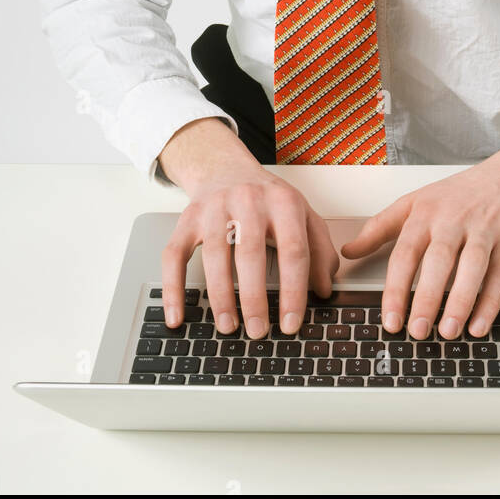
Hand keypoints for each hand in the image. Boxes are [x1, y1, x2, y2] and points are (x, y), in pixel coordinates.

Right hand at [159, 120, 339, 337]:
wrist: (226, 167)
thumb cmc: (267, 199)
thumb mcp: (303, 215)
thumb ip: (319, 250)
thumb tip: (325, 289)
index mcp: (283, 202)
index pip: (293, 250)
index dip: (294, 291)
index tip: (291, 323)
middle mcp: (248, 201)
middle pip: (251, 254)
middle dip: (254, 298)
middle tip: (259, 331)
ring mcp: (214, 209)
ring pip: (214, 256)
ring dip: (220, 297)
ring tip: (229, 327)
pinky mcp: (188, 219)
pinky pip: (175, 256)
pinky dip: (174, 288)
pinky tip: (178, 316)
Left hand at [339, 153, 499, 341]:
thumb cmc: (458, 195)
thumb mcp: (414, 202)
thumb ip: (379, 228)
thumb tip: (348, 252)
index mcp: (426, 214)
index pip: (405, 253)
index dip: (396, 289)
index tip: (390, 319)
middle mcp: (454, 222)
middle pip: (438, 261)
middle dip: (426, 298)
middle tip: (416, 331)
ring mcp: (484, 232)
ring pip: (472, 267)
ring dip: (459, 301)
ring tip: (447, 331)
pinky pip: (499, 276)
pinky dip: (490, 303)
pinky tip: (478, 325)